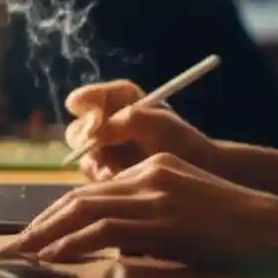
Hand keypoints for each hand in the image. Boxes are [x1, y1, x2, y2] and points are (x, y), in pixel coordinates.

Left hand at [1, 152, 277, 267]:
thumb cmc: (237, 233)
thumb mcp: (186, 215)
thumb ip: (150, 220)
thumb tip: (114, 247)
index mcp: (155, 169)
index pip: (93, 191)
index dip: (58, 213)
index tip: (35, 234)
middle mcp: (150, 175)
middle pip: (81, 197)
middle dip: (42, 223)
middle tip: (12, 244)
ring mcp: (156, 194)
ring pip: (85, 210)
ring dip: (47, 233)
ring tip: (21, 252)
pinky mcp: (162, 216)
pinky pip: (104, 229)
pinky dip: (73, 242)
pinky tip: (54, 255)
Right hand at [64, 79, 219, 180]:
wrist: (199, 174)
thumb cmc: (184, 141)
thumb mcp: (160, 124)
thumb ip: (127, 120)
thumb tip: (94, 132)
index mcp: (118, 99)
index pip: (88, 98)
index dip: (86, 106)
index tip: (96, 120)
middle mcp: (107, 122)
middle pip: (78, 128)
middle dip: (85, 139)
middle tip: (98, 146)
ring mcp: (105, 149)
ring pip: (82, 156)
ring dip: (95, 163)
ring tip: (114, 171)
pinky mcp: (106, 171)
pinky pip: (93, 175)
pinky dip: (102, 178)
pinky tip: (119, 180)